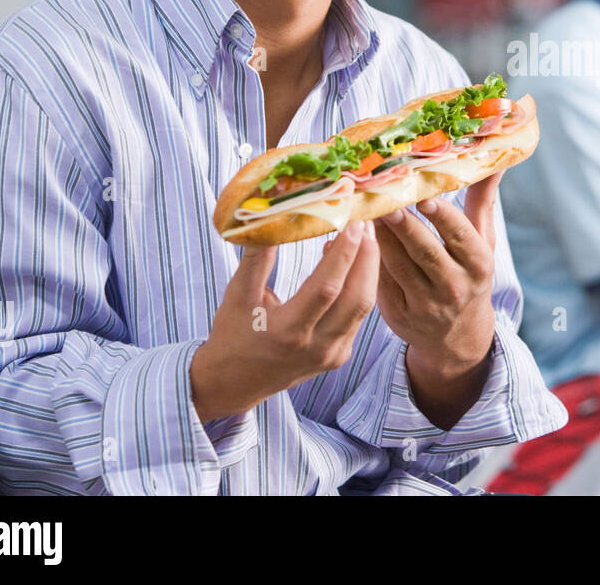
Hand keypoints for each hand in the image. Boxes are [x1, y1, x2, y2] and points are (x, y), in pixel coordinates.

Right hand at [190, 221, 378, 421]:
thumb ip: (257, 256)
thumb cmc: (232, 334)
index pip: (326, 288)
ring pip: (363, 307)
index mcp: (287, 332)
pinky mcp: (339, 356)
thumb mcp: (238, 294)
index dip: (344, 254)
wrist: (232, 384)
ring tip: (363, 237)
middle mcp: (315, 347)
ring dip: (368, 270)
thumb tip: (272, 214)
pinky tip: (353, 263)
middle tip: (366, 222)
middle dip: (366, 257)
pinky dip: (359, 287)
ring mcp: (331, 355)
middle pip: (356, 298)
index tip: (353, 222)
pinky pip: (358, 316)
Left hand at [373, 171, 503, 427]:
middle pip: (424, 250)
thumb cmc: (469, 275)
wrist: (457, 336)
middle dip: (403, 224)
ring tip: (368, 209)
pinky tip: (359, 236)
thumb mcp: (483, 243)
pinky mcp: (398, 314)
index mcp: (478, 265)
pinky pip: (381, 281)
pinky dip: (369, 257)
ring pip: (397, 264)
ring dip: (380, 236)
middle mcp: (453, 286)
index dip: (441, 216)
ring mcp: (424, 304)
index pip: (459, 236)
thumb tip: (494, 160)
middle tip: (384, 199)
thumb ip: (482, 201)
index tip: (424, 194)